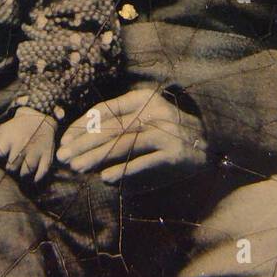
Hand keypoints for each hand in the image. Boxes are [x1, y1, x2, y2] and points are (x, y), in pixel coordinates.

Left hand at [0, 106, 57, 183]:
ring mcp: (36, 151)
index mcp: (9, 137)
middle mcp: (23, 144)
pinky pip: (41, 173)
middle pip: (11, 168)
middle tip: (12, 164)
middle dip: (10, 168)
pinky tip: (32, 176)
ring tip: (21, 168)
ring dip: (22, 173)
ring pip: (25, 172)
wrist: (39, 119)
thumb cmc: (15, 129)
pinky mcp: (47, 156)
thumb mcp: (1, 131)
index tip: (1, 156)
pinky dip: (36, 177)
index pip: (0, 156)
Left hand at [57, 85, 209, 185]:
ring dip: (97, 157)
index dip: (82, 125)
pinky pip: (144, 162)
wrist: (213, 143)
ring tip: (77, 168)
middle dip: (83, 143)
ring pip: (124, 144)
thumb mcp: (146, 118)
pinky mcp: (174, 153)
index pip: (105, 109)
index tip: (65, 141)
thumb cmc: (170, 131)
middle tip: (63, 157)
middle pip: (111, 128)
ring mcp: (165, 132)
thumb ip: (119, 124)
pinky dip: (125, 170)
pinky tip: (106, 178)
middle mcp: (154, 112)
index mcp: (143, 98)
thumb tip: (82, 142)